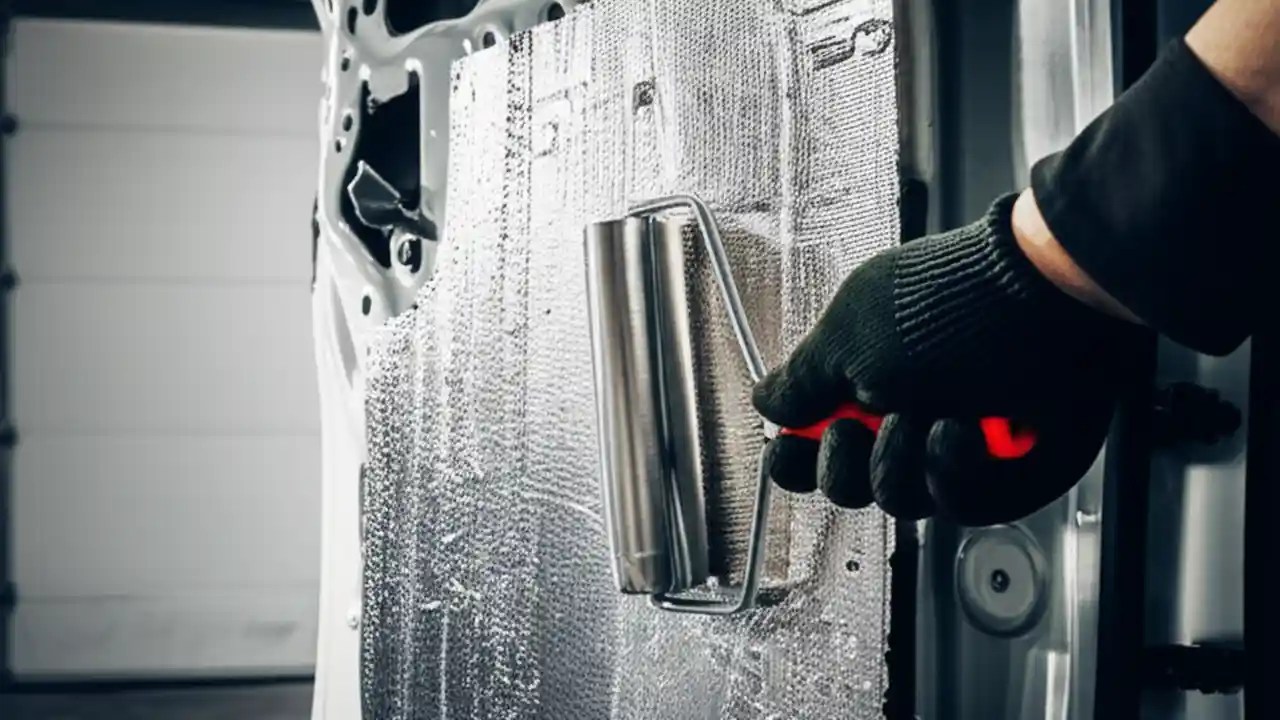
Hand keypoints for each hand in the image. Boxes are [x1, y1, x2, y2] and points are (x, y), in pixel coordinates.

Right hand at [752, 194, 1145, 524]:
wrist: (1046, 300)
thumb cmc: (947, 303)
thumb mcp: (851, 333)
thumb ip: (803, 378)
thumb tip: (765, 401)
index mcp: (859, 381)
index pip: (808, 444)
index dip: (794, 458)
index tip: (790, 449)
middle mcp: (901, 417)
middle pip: (846, 485)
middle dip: (844, 465)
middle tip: (856, 427)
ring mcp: (952, 451)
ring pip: (898, 502)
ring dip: (899, 462)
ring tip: (923, 418)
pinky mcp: (1002, 476)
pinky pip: (957, 505)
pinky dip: (953, 471)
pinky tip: (962, 431)